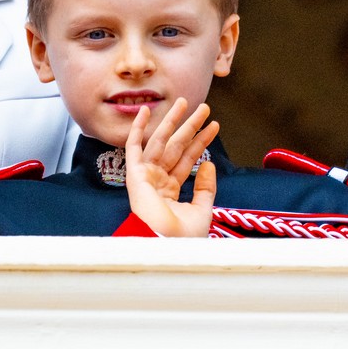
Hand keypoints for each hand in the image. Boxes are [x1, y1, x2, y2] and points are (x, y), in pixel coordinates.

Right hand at [123, 98, 219, 237]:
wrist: (166, 246)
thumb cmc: (181, 238)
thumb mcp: (201, 210)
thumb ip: (205, 187)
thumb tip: (208, 163)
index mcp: (169, 191)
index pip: (187, 159)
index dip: (201, 142)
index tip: (214, 126)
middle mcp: (156, 181)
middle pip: (176, 146)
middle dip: (190, 126)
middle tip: (203, 107)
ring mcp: (145, 177)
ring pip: (160, 142)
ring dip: (172, 121)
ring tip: (184, 101)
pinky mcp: (135, 175)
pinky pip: (134, 147)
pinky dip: (138, 128)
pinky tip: (146, 111)